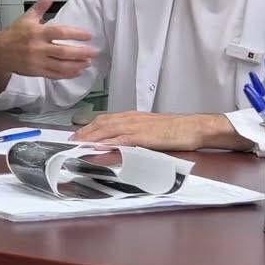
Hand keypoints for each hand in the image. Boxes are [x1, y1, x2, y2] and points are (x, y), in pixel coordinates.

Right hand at [0, 0, 96, 90]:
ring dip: (77, 65)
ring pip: (61, 66)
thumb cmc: (14, 34)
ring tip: (88, 62)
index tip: (88, 35)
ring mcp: (38, 62)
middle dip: (81, 53)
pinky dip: (68, 74)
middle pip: (63, 52)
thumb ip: (41, 4)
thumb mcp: (27, 17)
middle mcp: (38, 48)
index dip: (76, 34)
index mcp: (37, 32)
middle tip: (94, 51)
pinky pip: (55, 75)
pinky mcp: (37, 72)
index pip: (60, 33)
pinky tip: (77, 71)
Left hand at [70, 111, 241, 150]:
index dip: (89, 127)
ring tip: (77, 144)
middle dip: (84, 132)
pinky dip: (108, 143)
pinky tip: (98, 147)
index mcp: (132, 117)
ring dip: (91, 137)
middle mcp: (131, 119)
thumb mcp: (151, 129)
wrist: (194, 127)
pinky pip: (121, 140)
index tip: (77, 134)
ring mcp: (137, 127)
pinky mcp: (144, 137)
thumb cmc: (176, 130)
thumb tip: (120, 142)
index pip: (105, 120)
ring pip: (107, 130)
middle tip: (70, 140)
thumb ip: (134, 134)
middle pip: (101, 124)